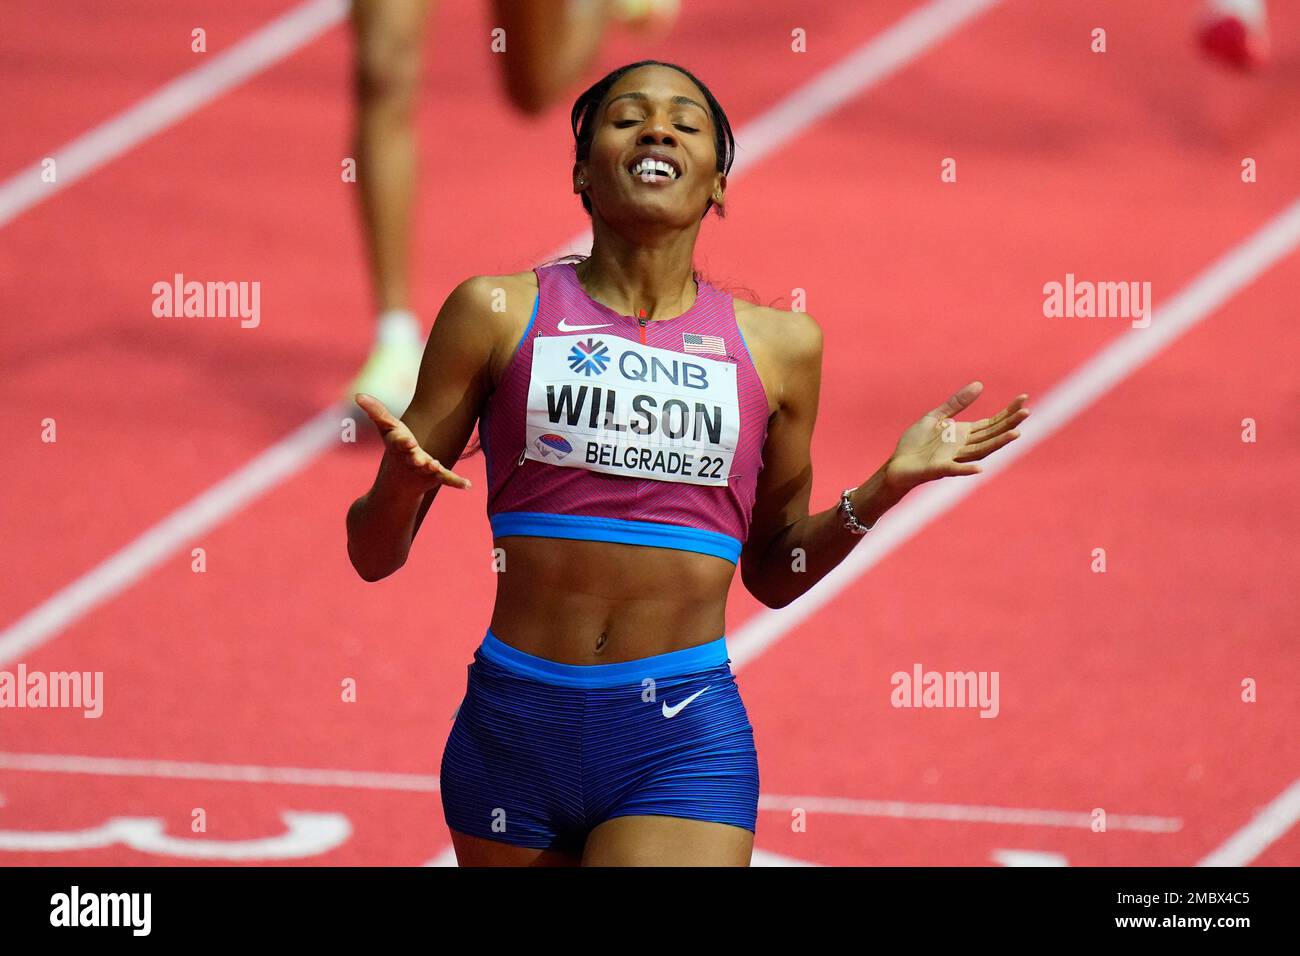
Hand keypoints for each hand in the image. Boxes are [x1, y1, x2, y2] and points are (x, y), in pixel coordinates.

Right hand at [354, 392, 472, 492]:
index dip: (401, 441)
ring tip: (437, 467)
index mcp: (399, 446)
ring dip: (433, 469)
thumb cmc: (396, 447)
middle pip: (412, 457)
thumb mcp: (387, 428)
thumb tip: (357, 394)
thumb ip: (376, 411)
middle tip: (420, 457)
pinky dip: (457, 482)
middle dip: (416, 457)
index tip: (407, 439)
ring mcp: (424, 468)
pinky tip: (467, 485)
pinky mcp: (437, 476)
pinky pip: (448, 479)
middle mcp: (410, 458)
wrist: (401, 481)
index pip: (398, 442)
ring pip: (429, 469)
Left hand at [884, 382, 1028, 490]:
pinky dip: (967, 470)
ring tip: (1016, 434)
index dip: (1008, 412)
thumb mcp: (935, 418)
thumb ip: (956, 404)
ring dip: (998, 443)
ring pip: (980, 451)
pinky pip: (955, 470)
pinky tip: (979, 469)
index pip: (992, 423)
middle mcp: (963, 446)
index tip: (1024, 398)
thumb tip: (980, 385)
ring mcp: (953, 458)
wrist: (897, 465)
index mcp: (963, 434)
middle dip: (1009, 424)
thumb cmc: (916, 444)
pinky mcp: (938, 469)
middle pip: (992, 435)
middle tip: (1027, 412)